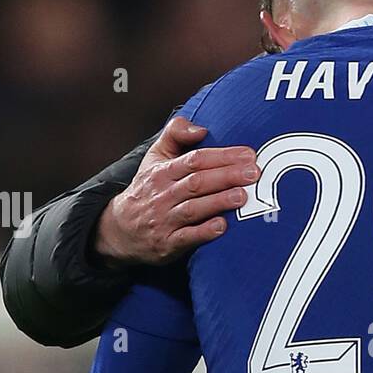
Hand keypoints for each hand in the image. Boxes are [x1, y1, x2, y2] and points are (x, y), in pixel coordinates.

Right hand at [94, 116, 258, 265]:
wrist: (119, 229)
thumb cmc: (146, 190)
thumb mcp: (154, 157)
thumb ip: (175, 134)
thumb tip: (201, 128)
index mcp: (162, 172)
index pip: (195, 160)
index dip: (222, 156)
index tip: (248, 154)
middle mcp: (163, 194)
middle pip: (197, 182)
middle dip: (227, 176)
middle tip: (253, 173)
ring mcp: (164, 220)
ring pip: (193, 208)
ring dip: (218, 201)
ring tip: (243, 196)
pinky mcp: (167, 243)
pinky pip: (187, 237)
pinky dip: (204, 232)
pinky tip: (223, 226)